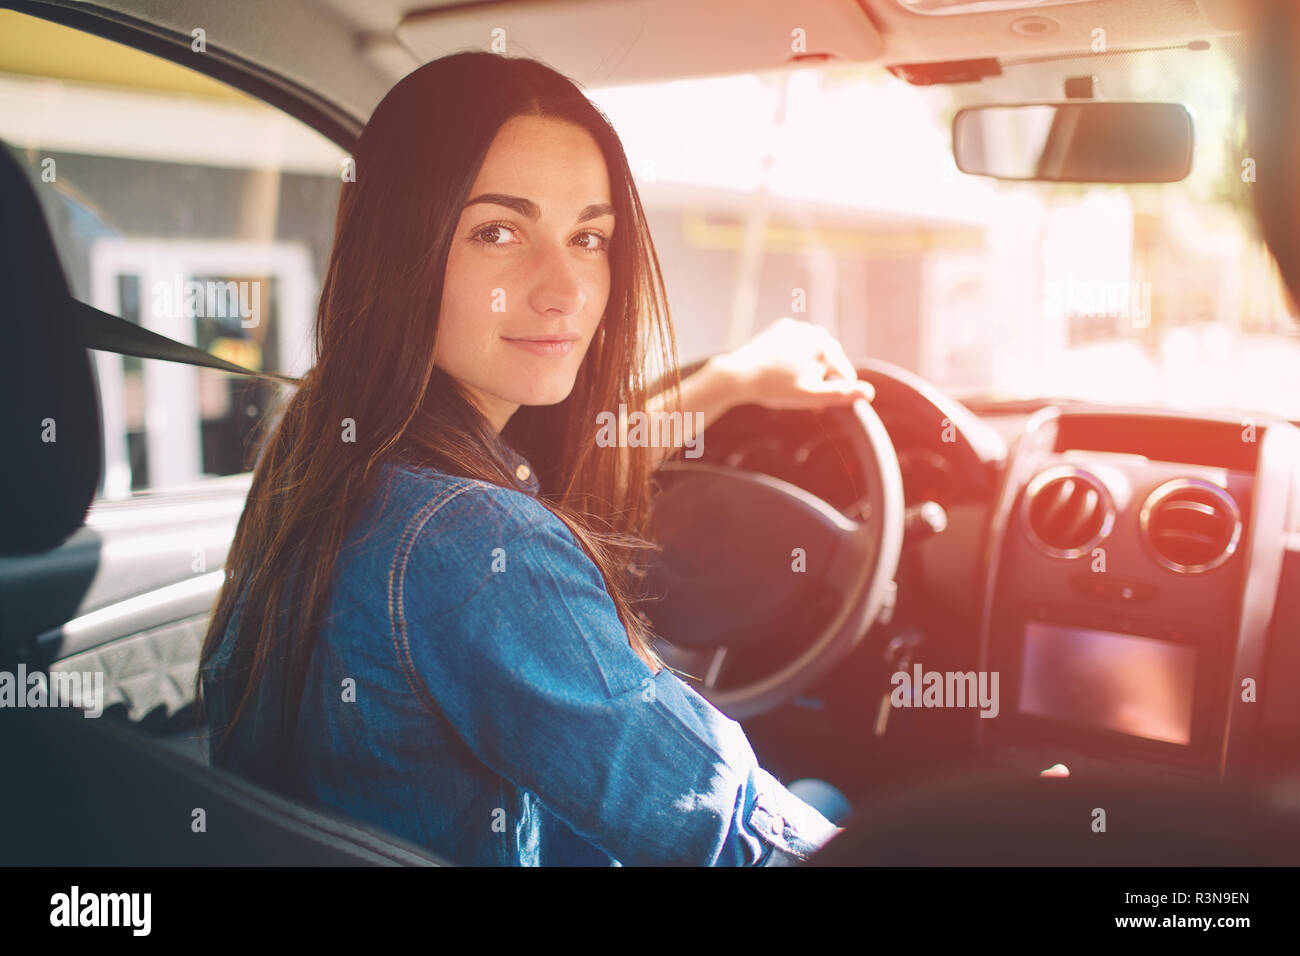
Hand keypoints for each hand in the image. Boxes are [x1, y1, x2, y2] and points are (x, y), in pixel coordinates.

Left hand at [707, 318, 874, 410]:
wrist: (739, 374)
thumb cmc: (775, 388)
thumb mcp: (811, 396)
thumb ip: (841, 394)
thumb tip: (870, 393)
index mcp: (827, 347)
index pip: (844, 376)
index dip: (832, 393)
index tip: (815, 405)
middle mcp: (816, 332)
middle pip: (828, 364)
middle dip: (819, 379)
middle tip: (797, 392)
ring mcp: (798, 328)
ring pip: (812, 354)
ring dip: (806, 368)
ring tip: (787, 381)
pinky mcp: (782, 328)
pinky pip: (796, 347)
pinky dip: (792, 357)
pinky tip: (779, 368)